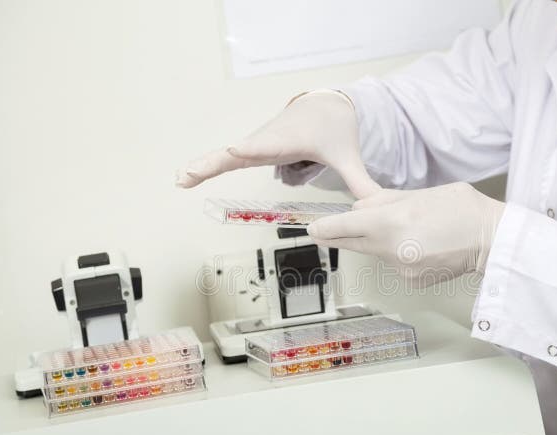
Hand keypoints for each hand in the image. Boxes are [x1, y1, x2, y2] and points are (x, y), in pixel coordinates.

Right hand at [175, 91, 380, 198]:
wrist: (323, 107)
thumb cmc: (333, 130)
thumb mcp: (348, 154)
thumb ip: (361, 181)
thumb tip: (376, 205)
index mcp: (291, 140)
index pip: (268, 146)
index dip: (252, 150)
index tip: (235, 152)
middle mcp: (268, 141)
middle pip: (238, 153)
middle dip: (216, 162)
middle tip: (191, 173)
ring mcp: (256, 145)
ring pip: (226, 157)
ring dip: (202, 167)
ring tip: (180, 179)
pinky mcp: (251, 150)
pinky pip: (226, 159)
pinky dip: (205, 166)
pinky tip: (185, 178)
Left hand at [307, 182, 505, 283]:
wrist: (490, 240)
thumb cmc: (461, 210)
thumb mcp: (420, 193)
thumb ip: (385, 201)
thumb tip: (359, 207)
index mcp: (391, 221)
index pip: (345, 227)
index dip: (325, 228)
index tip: (312, 229)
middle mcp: (392, 248)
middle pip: (353, 243)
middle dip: (339, 236)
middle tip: (322, 233)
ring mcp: (401, 268)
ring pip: (376, 251)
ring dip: (378, 241)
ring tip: (407, 227)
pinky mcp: (411, 280)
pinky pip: (393, 263)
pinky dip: (398, 253)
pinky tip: (420, 245)